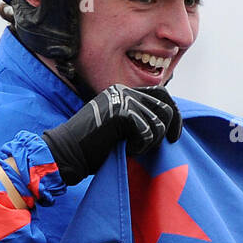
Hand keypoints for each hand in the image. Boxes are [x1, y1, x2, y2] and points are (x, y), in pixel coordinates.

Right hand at [43, 85, 182, 185]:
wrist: (67, 152)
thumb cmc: (92, 147)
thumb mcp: (119, 127)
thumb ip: (138, 119)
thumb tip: (168, 123)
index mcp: (123, 91)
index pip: (161, 95)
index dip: (174, 115)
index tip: (175, 136)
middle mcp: (123, 91)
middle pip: (165, 107)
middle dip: (167, 130)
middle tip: (160, 145)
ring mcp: (121, 99)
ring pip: (158, 122)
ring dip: (150, 143)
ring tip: (132, 148)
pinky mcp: (120, 112)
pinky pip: (146, 132)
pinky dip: (140, 147)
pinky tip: (126, 149)